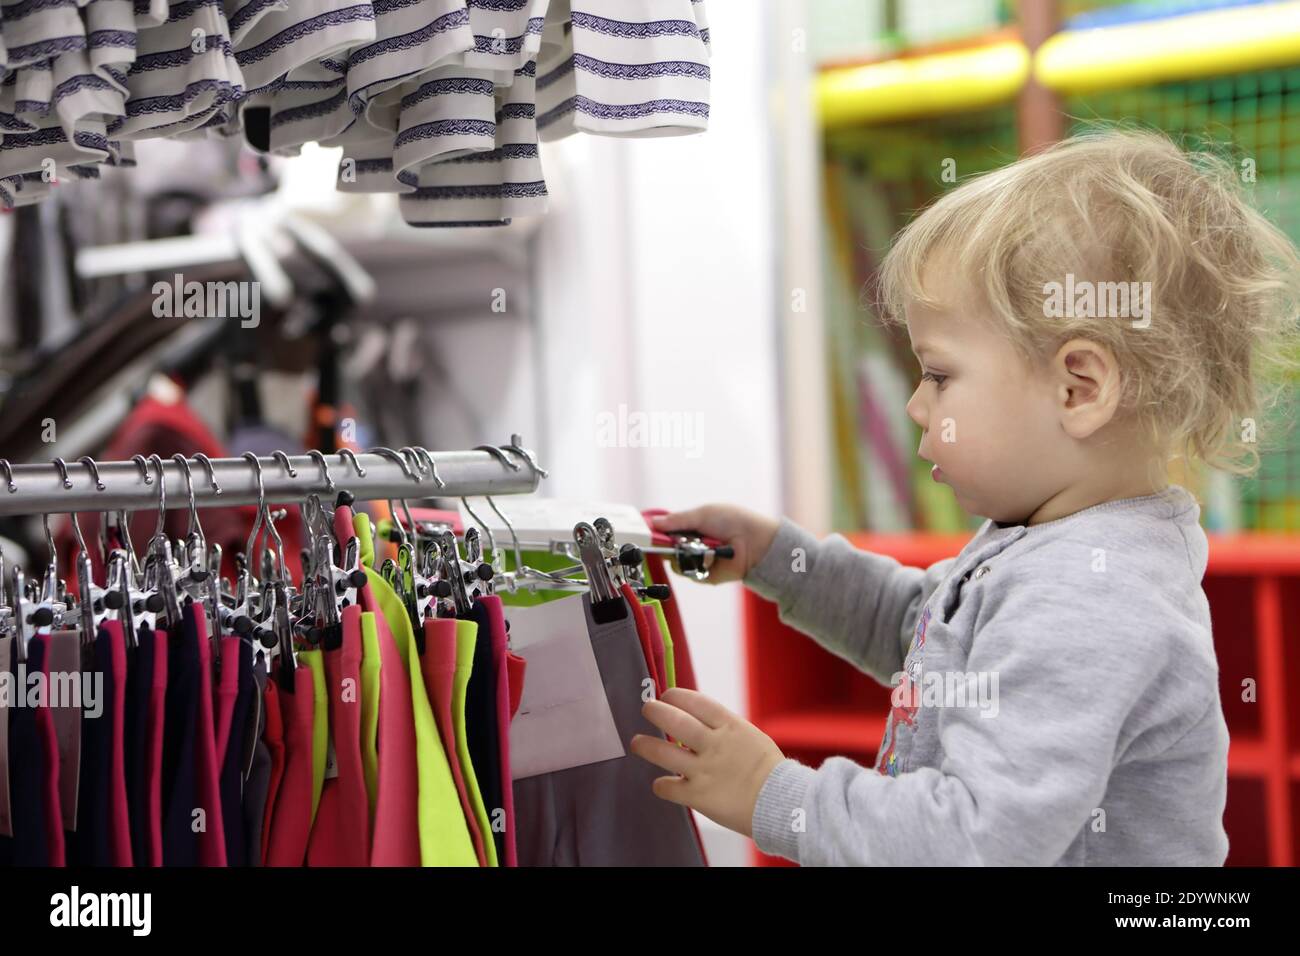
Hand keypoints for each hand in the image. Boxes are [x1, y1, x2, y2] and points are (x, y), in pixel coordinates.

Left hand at [630, 687, 785, 837]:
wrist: (783, 803)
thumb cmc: (768, 770)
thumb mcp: (749, 736)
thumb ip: (723, 729)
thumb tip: (697, 722)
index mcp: (730, 727)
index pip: (695, 702)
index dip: (676, 696)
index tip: (666, 695)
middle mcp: (714, 745)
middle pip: (675, 721)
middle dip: (655, 712)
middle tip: (647, 709)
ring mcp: (704, 771)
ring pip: (663, 753)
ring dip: (645, 746)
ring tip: (637, 743)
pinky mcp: (699, 796)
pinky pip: (668, 788)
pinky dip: (660, 785)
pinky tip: (661, 783)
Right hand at [649, 504, 779, 584]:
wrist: (754, 542)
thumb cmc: (732, 521)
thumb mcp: (702, 514)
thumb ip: (677, 520)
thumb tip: (654, 523)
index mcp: (690, 527)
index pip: (665, 531)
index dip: (655, 532)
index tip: (644, 532)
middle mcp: (690, 544)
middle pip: (665, 548)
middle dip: (664, 545)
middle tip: (666, 541)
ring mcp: (696, 560)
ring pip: (674, 562)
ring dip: (682, 555)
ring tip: (697, 547)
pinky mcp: (703, 575)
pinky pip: (688, 573)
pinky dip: (695, 565)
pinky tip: (707, 558)